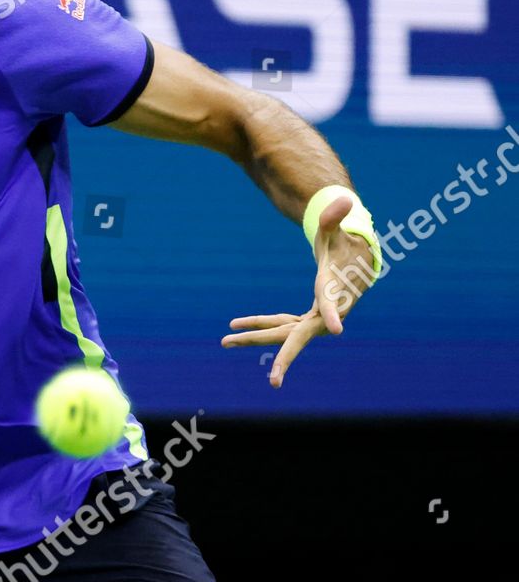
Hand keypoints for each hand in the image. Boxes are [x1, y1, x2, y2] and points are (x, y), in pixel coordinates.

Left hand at [220, 195, 374, 387]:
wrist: (356, 264)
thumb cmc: (344, 248)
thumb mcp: (336, 233)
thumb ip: (335, 219)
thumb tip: (343, 199)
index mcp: (335, 295)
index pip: (332, 307)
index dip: (332, 315)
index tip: (336, 330)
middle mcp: (325, 315)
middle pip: (299, 335)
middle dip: (283, 356)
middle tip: (273, 382)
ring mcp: (315, 320)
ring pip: (283, 333)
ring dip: (255, 337)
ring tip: (224, 339)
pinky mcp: (306, 319)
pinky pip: (280, 325)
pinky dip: (260, 324)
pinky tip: (237, 323)